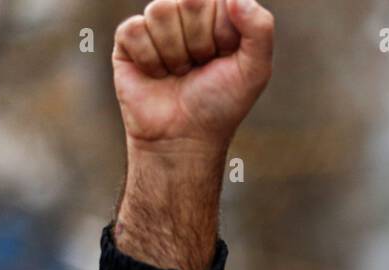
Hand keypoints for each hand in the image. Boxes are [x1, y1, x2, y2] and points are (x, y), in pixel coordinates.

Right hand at [112, 0, 273, 154]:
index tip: (225, 56)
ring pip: (160, 10)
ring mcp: (156, 24)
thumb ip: (260, 28)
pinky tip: (158, 75)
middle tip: (201, 65)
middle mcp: (187, 14)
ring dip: (175, 53)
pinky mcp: (128, 39)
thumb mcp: (255, 70)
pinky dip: (151, 60)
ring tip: (180, 72)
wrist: (184, 137)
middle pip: (188, 0)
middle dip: (199, 42)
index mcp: (219, 16)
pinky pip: (135, 29)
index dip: (223, 32)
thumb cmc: (221, 104)